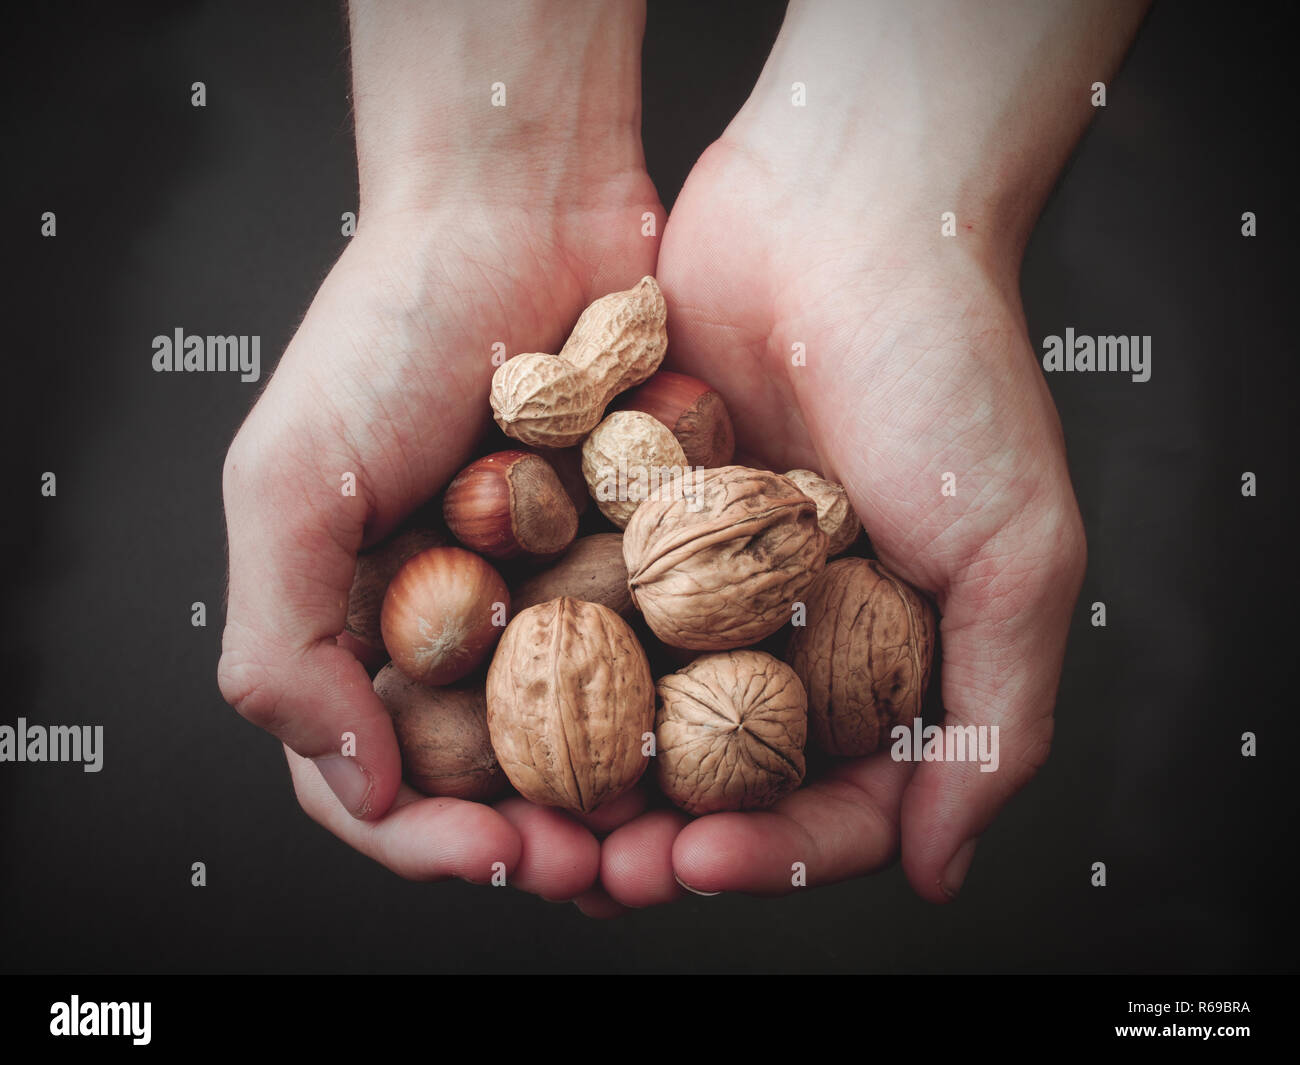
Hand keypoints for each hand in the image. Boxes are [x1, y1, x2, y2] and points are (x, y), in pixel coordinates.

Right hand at [218, 0, 661, 897]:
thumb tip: (354, 785)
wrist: (520, 211)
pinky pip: (669, 653)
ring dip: (627, 800)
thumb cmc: (389, 331)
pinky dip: (691, 703)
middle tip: (600, 872)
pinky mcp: (643, 553)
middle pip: (497, 781)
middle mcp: (463, 627)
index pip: (375, 778)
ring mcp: (558, 595)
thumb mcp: (288, 481)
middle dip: (544, 838)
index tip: (494, 855)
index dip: (425, 840)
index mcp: (363, 628)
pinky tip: (728, 740)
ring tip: (670, 835)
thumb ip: (282, 643)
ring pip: (593, 739)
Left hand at [590, 0, 1149, 907]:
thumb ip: (994, 719)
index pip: (833, 798)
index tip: (700, 866)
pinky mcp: (632, 511)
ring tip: (532, 814)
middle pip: (721, 772)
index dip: (770, 852)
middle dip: (661, 831)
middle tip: (599, 870)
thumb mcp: (1013, 552)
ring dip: (589, 769)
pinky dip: (548, 659)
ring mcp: (706, 573)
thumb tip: (940, 873)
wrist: (844, 207)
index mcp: (890, 655)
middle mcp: (794, 627)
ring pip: (639, 706)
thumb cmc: (949, 369)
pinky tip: (493, 702)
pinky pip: (585, 606)